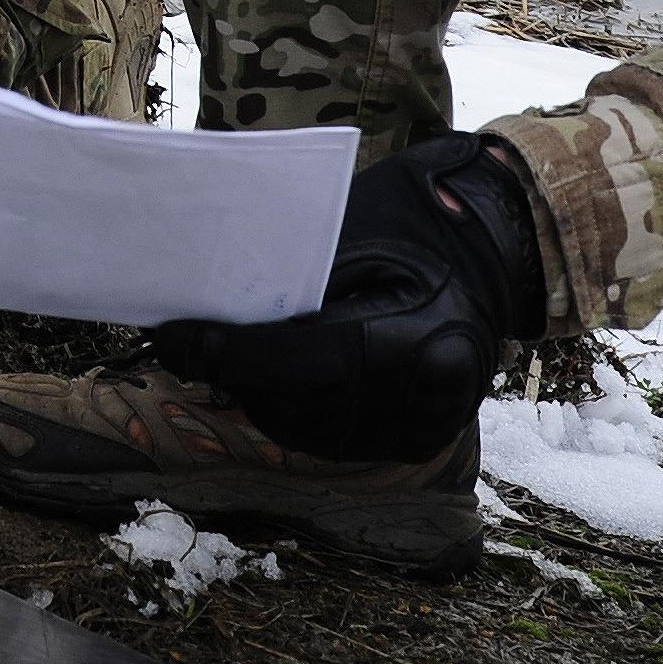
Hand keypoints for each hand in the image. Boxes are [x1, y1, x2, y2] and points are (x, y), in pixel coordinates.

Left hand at [153, 133, 545, 464]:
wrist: (494, 246)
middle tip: (188, 344)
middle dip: (233, 375)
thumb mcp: (348, 236)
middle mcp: (423, 394)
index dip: (221, 353)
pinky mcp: (424, 439)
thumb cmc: (415, 223)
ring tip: (227, 360)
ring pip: (309, 432)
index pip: (292, 360)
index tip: (168, 337)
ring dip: (260, 399)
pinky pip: (339, 440)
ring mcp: (428, 425)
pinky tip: (278, 382)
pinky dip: (299, 414)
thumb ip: (287, 283)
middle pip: (294, 404)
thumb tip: (206, 312)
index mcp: (409, 335)